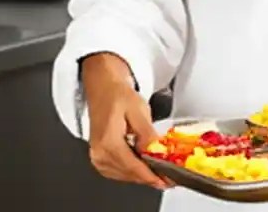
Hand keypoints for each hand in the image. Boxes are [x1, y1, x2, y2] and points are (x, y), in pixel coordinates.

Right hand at [81, 53, 171, 189]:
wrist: (103, 88)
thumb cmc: (118, 95)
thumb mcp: (138, 110)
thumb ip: (147, 134)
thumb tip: (155, 152)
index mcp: (108, 141)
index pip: (133, 167)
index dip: (153, 176)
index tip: (168, 181)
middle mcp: (100, 153)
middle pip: (130, 174)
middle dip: (151, 176)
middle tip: (169, 176)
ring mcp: (98, 158)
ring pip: (126, 176)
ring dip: (143, 174)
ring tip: (159, 169)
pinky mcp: (99, 159)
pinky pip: (119, 172)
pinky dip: (133, 171)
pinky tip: (143, 164)